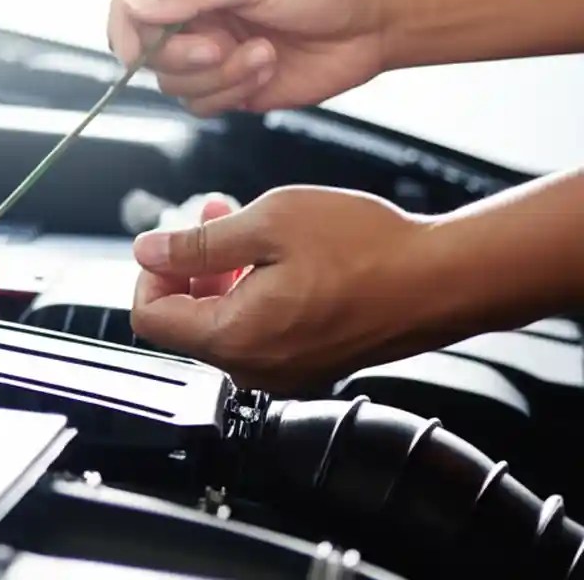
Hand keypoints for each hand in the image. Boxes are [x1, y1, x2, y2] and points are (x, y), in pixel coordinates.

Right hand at [107, 0, 386, 116]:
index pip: (130, 2)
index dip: (125, 30)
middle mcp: (196, 14)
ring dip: (219, 75)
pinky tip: (268, 67)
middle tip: (222, 46)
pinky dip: (233, 91)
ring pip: (174, 84)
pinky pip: (204, 105)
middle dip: (184, 56)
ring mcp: (211, 53)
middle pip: (147, 52)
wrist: (375, 24)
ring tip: (264, 53)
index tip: (136, 51)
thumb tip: (136, 8)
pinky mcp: (230, 87)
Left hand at [130, 186, 438, 391]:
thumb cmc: (367, 250)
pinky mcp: (308, 364)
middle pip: (185, 321)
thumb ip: (198, 244)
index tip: (172, 240)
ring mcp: (283, 371)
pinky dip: (252, 293)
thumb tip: (147, 251)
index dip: (152, 272)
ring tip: (246, 226)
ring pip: (222, 323)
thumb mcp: (269, 225)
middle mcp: (253, 367)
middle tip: (214, 218)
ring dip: (221, 274)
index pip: (150, 318)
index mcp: (234, 337)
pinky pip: (258, 333)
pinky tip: (277, 256)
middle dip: (190, 265)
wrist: (442, 280)